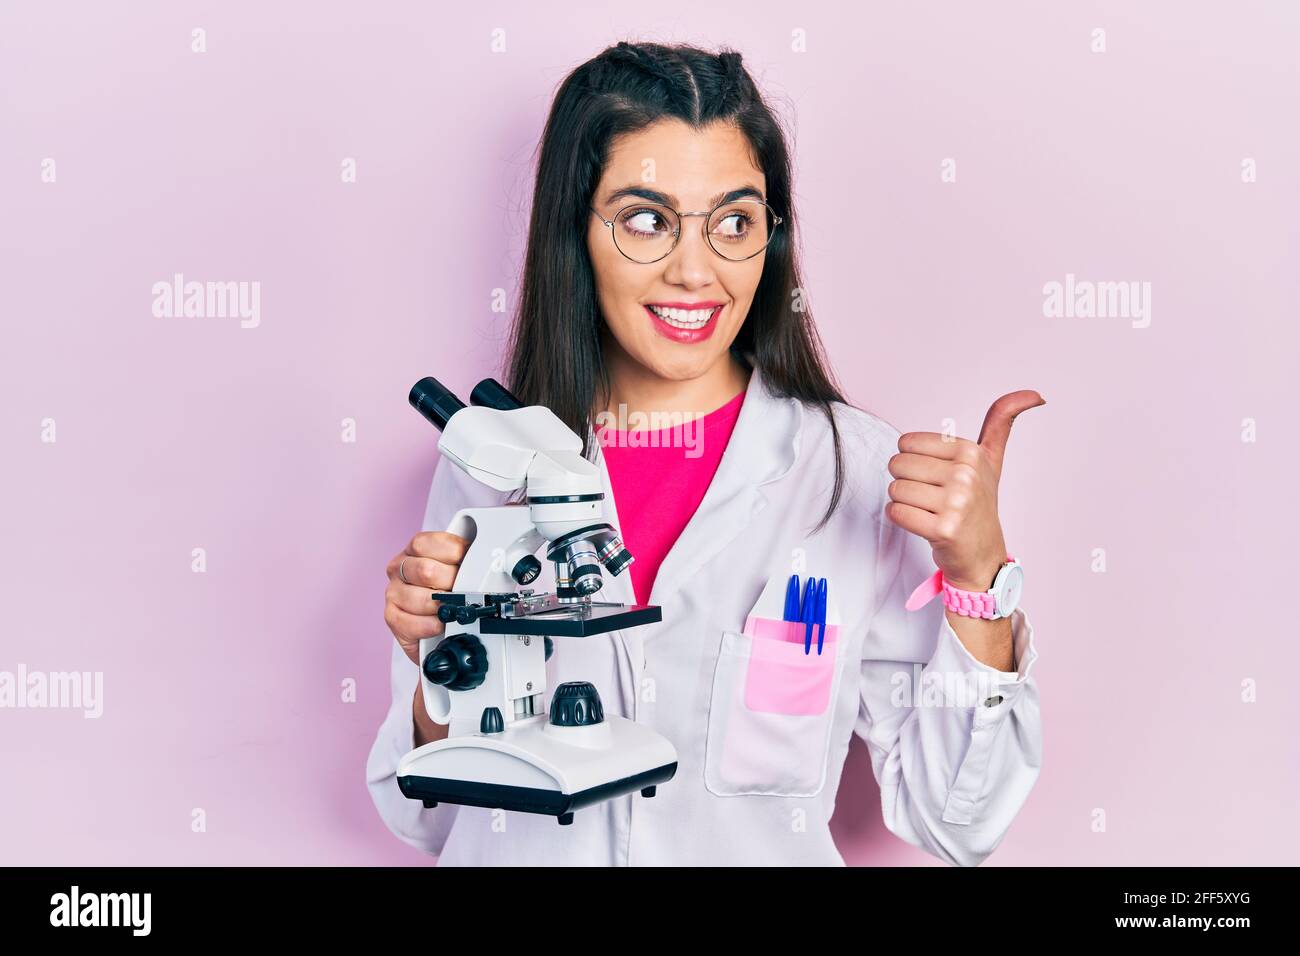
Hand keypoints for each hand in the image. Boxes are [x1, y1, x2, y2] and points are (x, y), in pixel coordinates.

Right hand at [384, 532, 469, 664]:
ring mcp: (393, 591)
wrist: (440, 627)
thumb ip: (468, 558)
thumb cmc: (451, 591)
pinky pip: (410, 622)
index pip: (429, 543)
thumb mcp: (460, 567)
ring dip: (443, 608)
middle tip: (463, 593)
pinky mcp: (392, 616)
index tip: (469, 565)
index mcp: (416, 548)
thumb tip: (487, 560)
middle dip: (452, 585)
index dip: (455, 554)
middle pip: (426, 571)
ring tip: (452, 611)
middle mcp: (400, 567)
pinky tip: (440, 625)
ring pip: (420, 598)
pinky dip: (431, 626)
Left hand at [886, 390, 1044, 591]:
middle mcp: (966, 475)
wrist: (982, 554)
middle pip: (897, 464)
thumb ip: (1001, 421)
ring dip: (904, 502)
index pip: (906, 443)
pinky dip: (901, 518)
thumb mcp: (990, 460)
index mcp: (971, 452)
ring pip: (895, 489)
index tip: (937, 476)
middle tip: (931, 496)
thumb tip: (1036, 394)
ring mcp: (956, 503)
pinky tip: (922, 523)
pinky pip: (896, 512)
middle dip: (907, 481)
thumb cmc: (978, 503)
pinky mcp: (943, 529)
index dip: (913, 461)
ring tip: (929, 510)